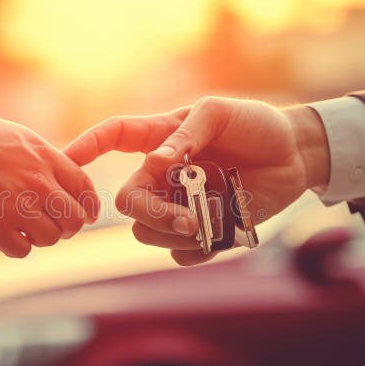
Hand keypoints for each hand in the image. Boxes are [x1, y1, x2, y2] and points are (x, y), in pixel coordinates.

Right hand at [0, 102, 98, 257]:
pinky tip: (5, 236)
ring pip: (51, 238)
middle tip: (53, 226)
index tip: (85, 214)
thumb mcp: (16, 136)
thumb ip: (41, 158)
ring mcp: (17, 206)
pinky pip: (23, 250)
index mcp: (45, 157)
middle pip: (74, 219)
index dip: (88, 206)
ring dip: (41, 237)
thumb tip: (57, 173)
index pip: (85, 188)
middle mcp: (37, 182)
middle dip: (68, 226)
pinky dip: (17, 247)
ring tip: (24, 229)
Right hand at [63, 97, 328, 264]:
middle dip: (151, 213)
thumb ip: (186, 134)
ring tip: (208, 222)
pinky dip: (194, 249)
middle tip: (185, 218)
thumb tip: (156, 162)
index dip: (87, 146)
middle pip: (129, 201)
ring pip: (149, 231)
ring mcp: (180, 204)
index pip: (113, 137)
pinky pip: (180, 252)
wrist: (297, 155)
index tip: (67, 158)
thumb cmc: (256, 124)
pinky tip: (216, 235)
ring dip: (173, 233)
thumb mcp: (220, 113)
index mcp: (161, 138)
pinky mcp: (202, 230)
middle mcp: (164, 174)